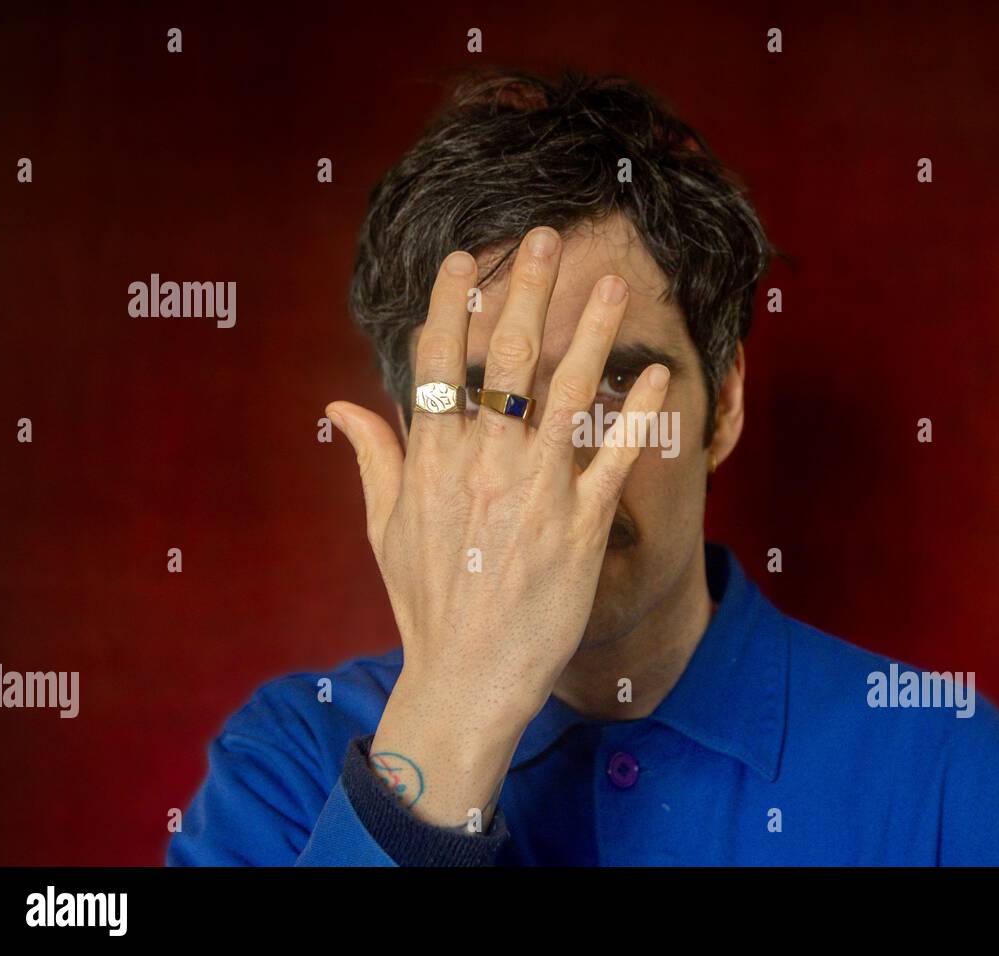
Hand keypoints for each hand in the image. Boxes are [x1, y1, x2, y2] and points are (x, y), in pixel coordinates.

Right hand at [326, 226, 669, 829]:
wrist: (467, 677)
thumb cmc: (426, 602)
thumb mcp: (384, 529)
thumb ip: (374, 457)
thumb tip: (341, 403)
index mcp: (432, 460)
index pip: (439, 364)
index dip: (450, 306)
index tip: (464, 260)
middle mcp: (483, 464)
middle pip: (507, 361)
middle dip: (526, 292)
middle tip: (546, 239)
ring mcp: (535, 492)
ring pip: (567, 395)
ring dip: (591, 335)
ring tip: (611, 284)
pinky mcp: (581, 526)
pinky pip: (614, 460)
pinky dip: (637, 417)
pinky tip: (657, 377)